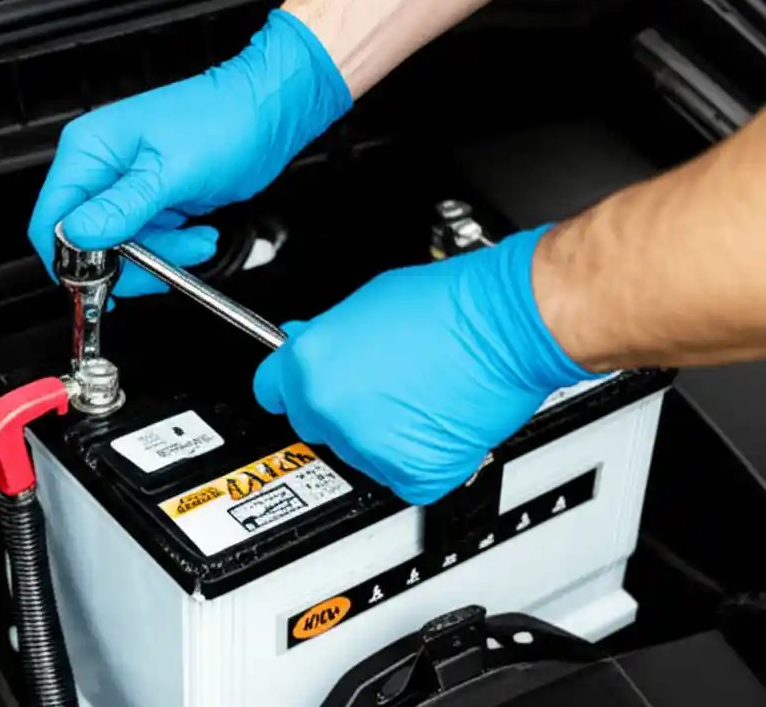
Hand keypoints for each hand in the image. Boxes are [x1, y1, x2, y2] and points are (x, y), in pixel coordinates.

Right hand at [28, 9, 351, 296]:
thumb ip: (121, 209)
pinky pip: (148, 243)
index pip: (51, 218)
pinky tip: (199, 234)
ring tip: (195, 240)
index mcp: (89, 150)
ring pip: (122, 250)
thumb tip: (76, 236)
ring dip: (161, 256)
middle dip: (128, 262)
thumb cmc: (225, 120)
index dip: (67, 258)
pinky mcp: (151, 201)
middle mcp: (101, 168)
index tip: (97, 283)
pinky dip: (174, 249)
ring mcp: (126, 187)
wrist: (269, 112)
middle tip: (160, 266)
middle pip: (87, 242)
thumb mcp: (171, 172)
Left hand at [253, 227, 602, 504]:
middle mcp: (329, 408)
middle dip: (341, 407)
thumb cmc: (449, 306)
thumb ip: (328, 336)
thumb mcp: (364, 303)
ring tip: (420, 393)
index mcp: (310, 364)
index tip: (305, 385)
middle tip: (384, 383)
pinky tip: (436, 420)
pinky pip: (401, 476)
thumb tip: (308, 345)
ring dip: (380, 434)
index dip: (292, 384)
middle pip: (314, 422)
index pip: (272, 389)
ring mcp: (367, 445)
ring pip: (358, 452)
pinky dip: (419, 457)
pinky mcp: (411, 474)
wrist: (507, 324)